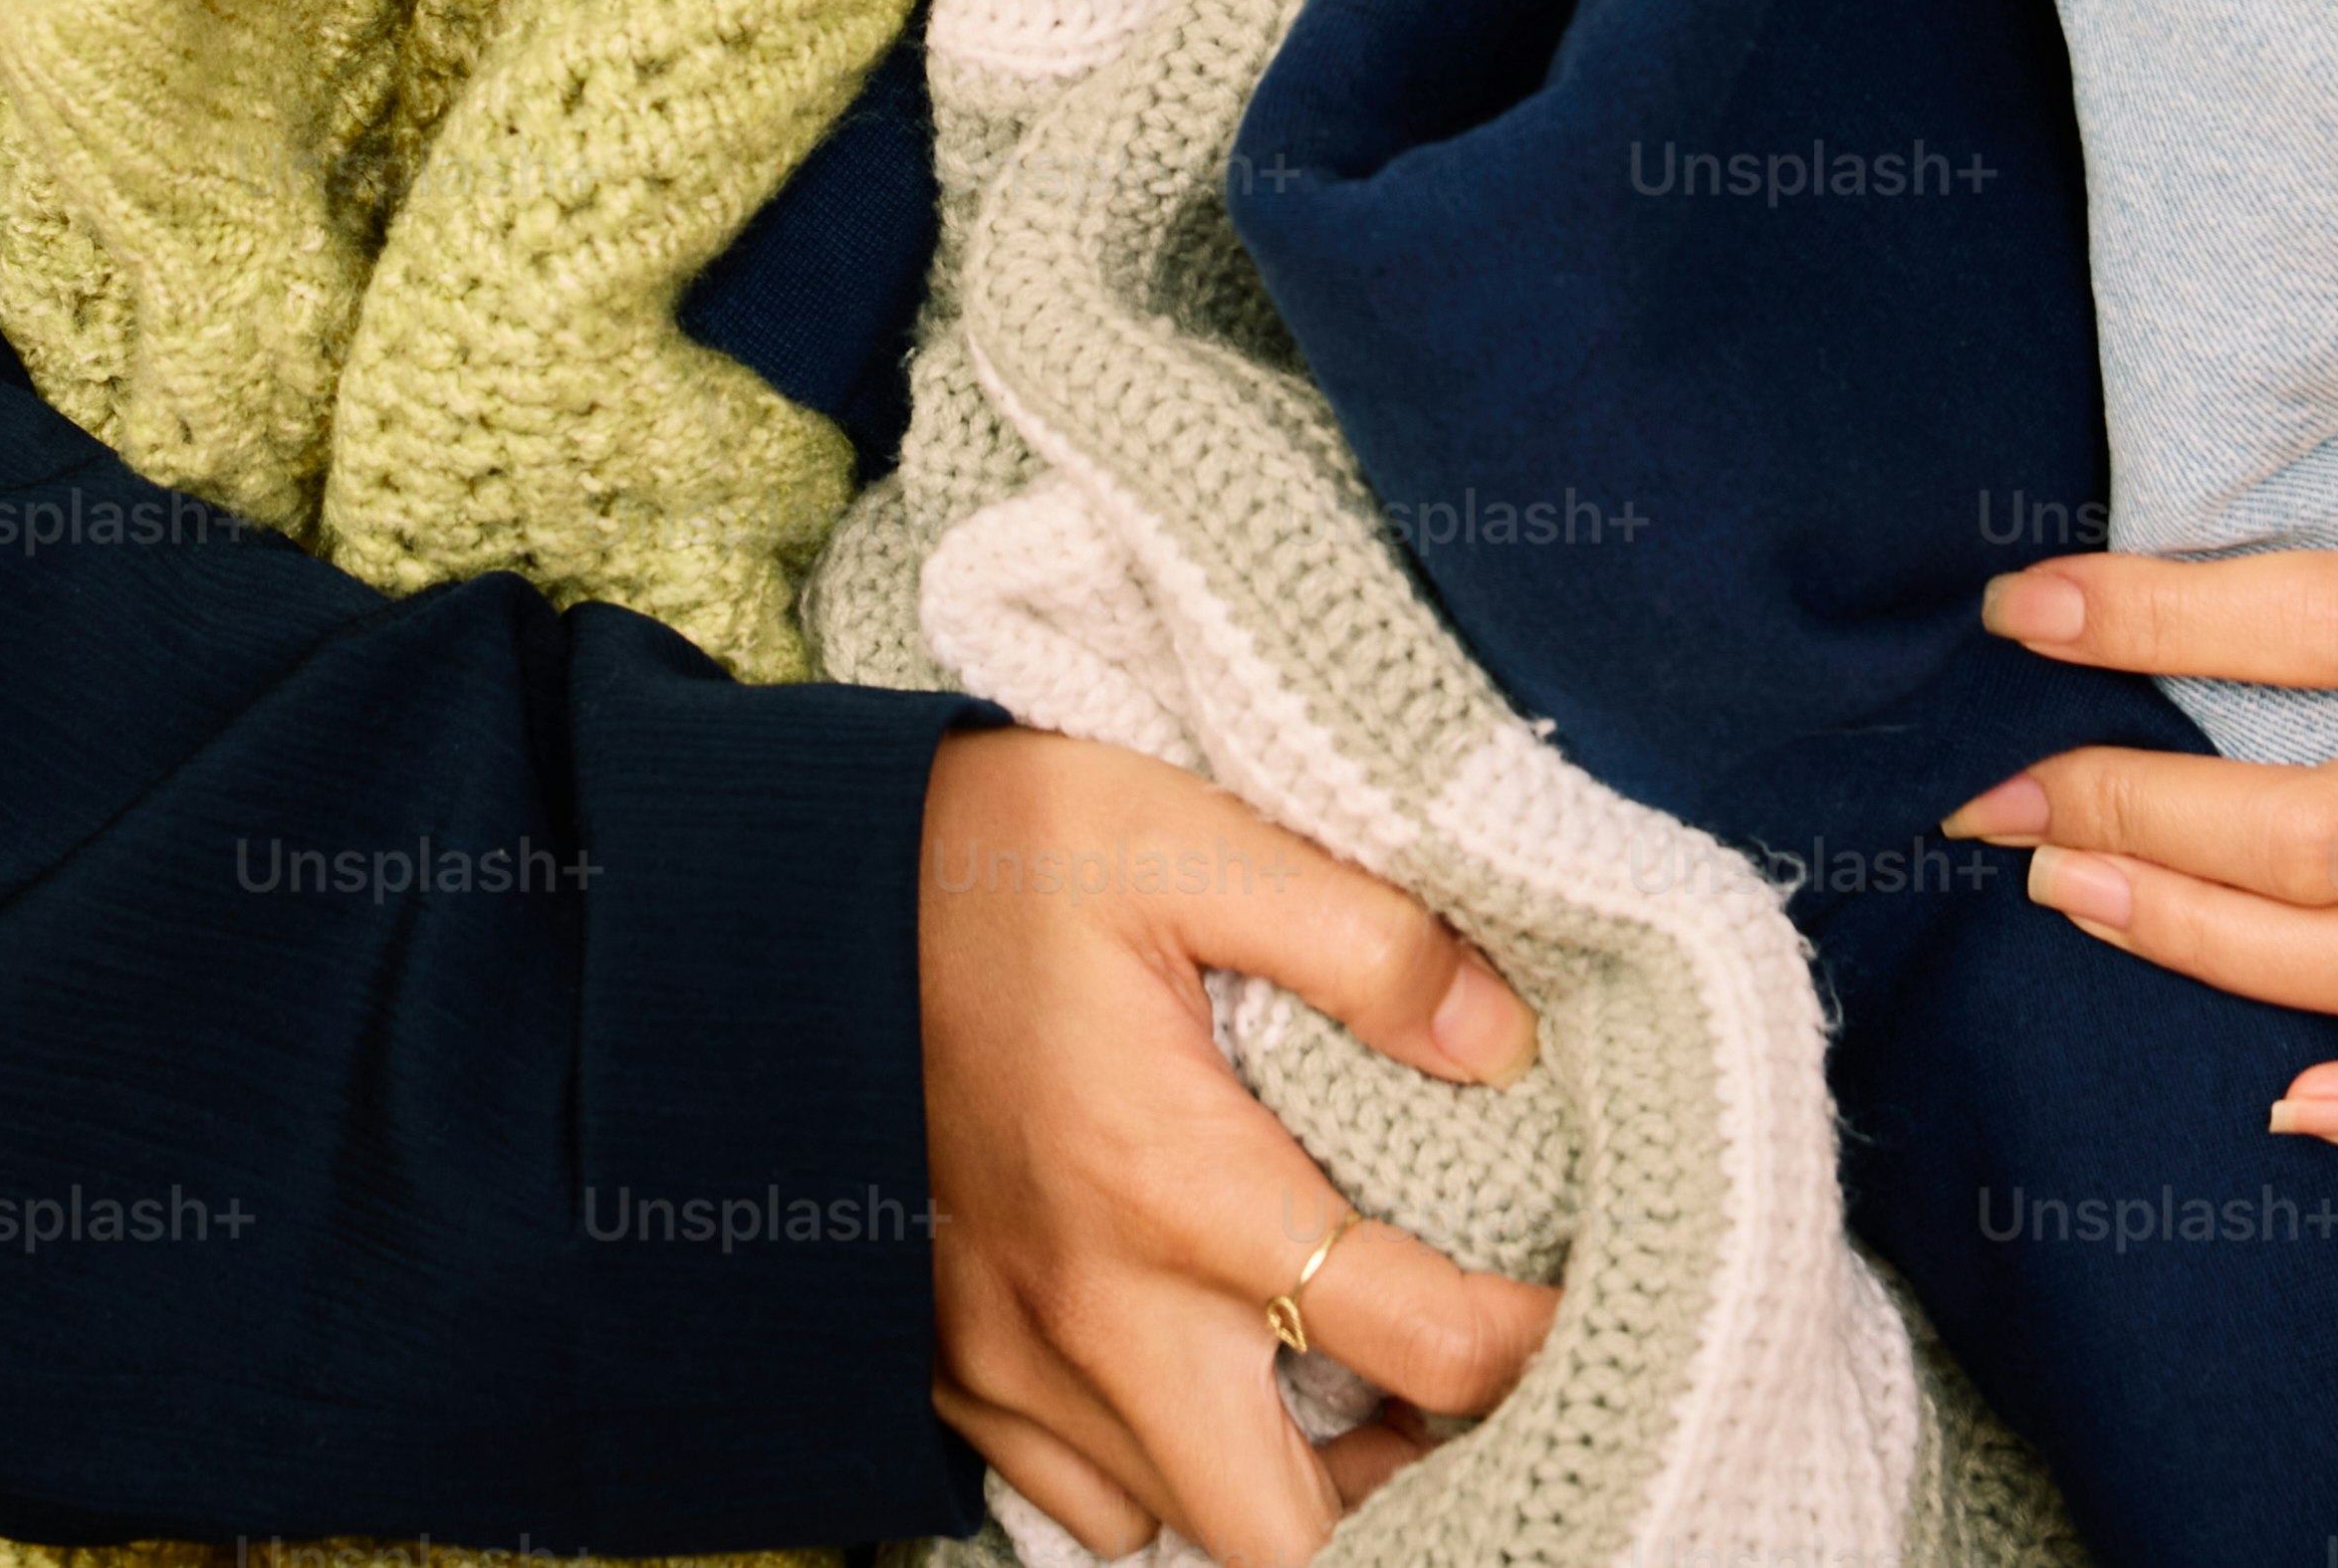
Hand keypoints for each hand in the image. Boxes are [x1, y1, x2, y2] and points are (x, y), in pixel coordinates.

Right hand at [917, 725, 1558, 1566]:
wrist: (764, 899)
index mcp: (1176, 1187)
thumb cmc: (980, 857)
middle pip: (1283, 1533)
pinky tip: (1189, 1356)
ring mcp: (1002, 1360)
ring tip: (1330, 1368)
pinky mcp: (940, 1363)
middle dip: (1390, 1485)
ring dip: (1270, 1472)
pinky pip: (1069, 1491)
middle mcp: (1092, 1314)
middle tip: (1441, 1377)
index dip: (1533, 1343)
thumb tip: (1504, 1039)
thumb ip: (1364, 939)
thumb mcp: (1185, 838)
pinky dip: (1147, 1462)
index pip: (1423, 1346)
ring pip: (1171, 1522)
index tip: (1574, 1293)